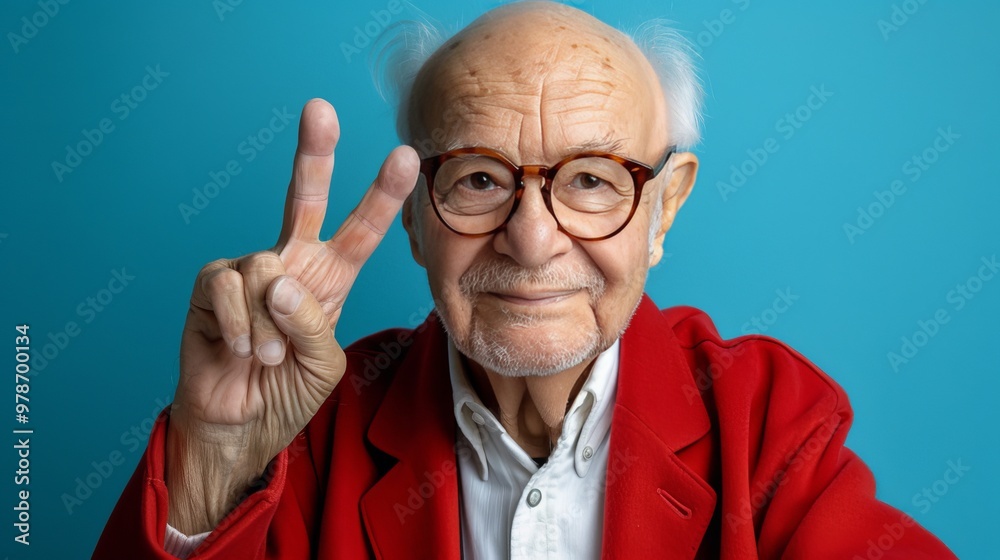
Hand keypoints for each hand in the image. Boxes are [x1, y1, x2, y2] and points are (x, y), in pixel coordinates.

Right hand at [167, 99, 418, 533]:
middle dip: (313, 153)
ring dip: (272, 325)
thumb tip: (279, 280)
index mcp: (330, 279)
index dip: (383, 197)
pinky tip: (240, 350)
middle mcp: (292, 263)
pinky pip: (233, 287)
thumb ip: (313, 323)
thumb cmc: (287, 390)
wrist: (238, 425)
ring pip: (268, 270)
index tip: (406, 157)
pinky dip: (242, 326)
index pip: (361, 231)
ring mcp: (250, 268)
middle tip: (320, 108)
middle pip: (305, 198)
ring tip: (266, 356)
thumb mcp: (323, 363)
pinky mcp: (213, 282)